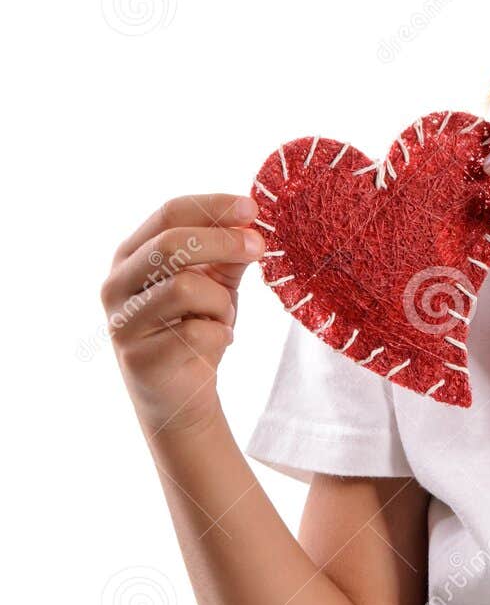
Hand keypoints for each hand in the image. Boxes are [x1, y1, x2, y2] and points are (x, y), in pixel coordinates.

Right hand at [101, 193, 264, 438]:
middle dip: (223, 241)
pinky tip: (212, 345)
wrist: (181, 397)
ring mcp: (122, 322)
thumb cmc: (195, 328)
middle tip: (259, 247)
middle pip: (170, 244)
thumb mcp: (215, 283)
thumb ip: (227, 253)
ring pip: (186, 288)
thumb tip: (251, 221)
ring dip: (220, 302)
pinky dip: (221, 336)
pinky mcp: (138, 359)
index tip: (252, 208)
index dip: (213, 207)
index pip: (169, 214)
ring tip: (220, 318)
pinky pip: (198, 333)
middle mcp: (116, 284)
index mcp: (131, 255)